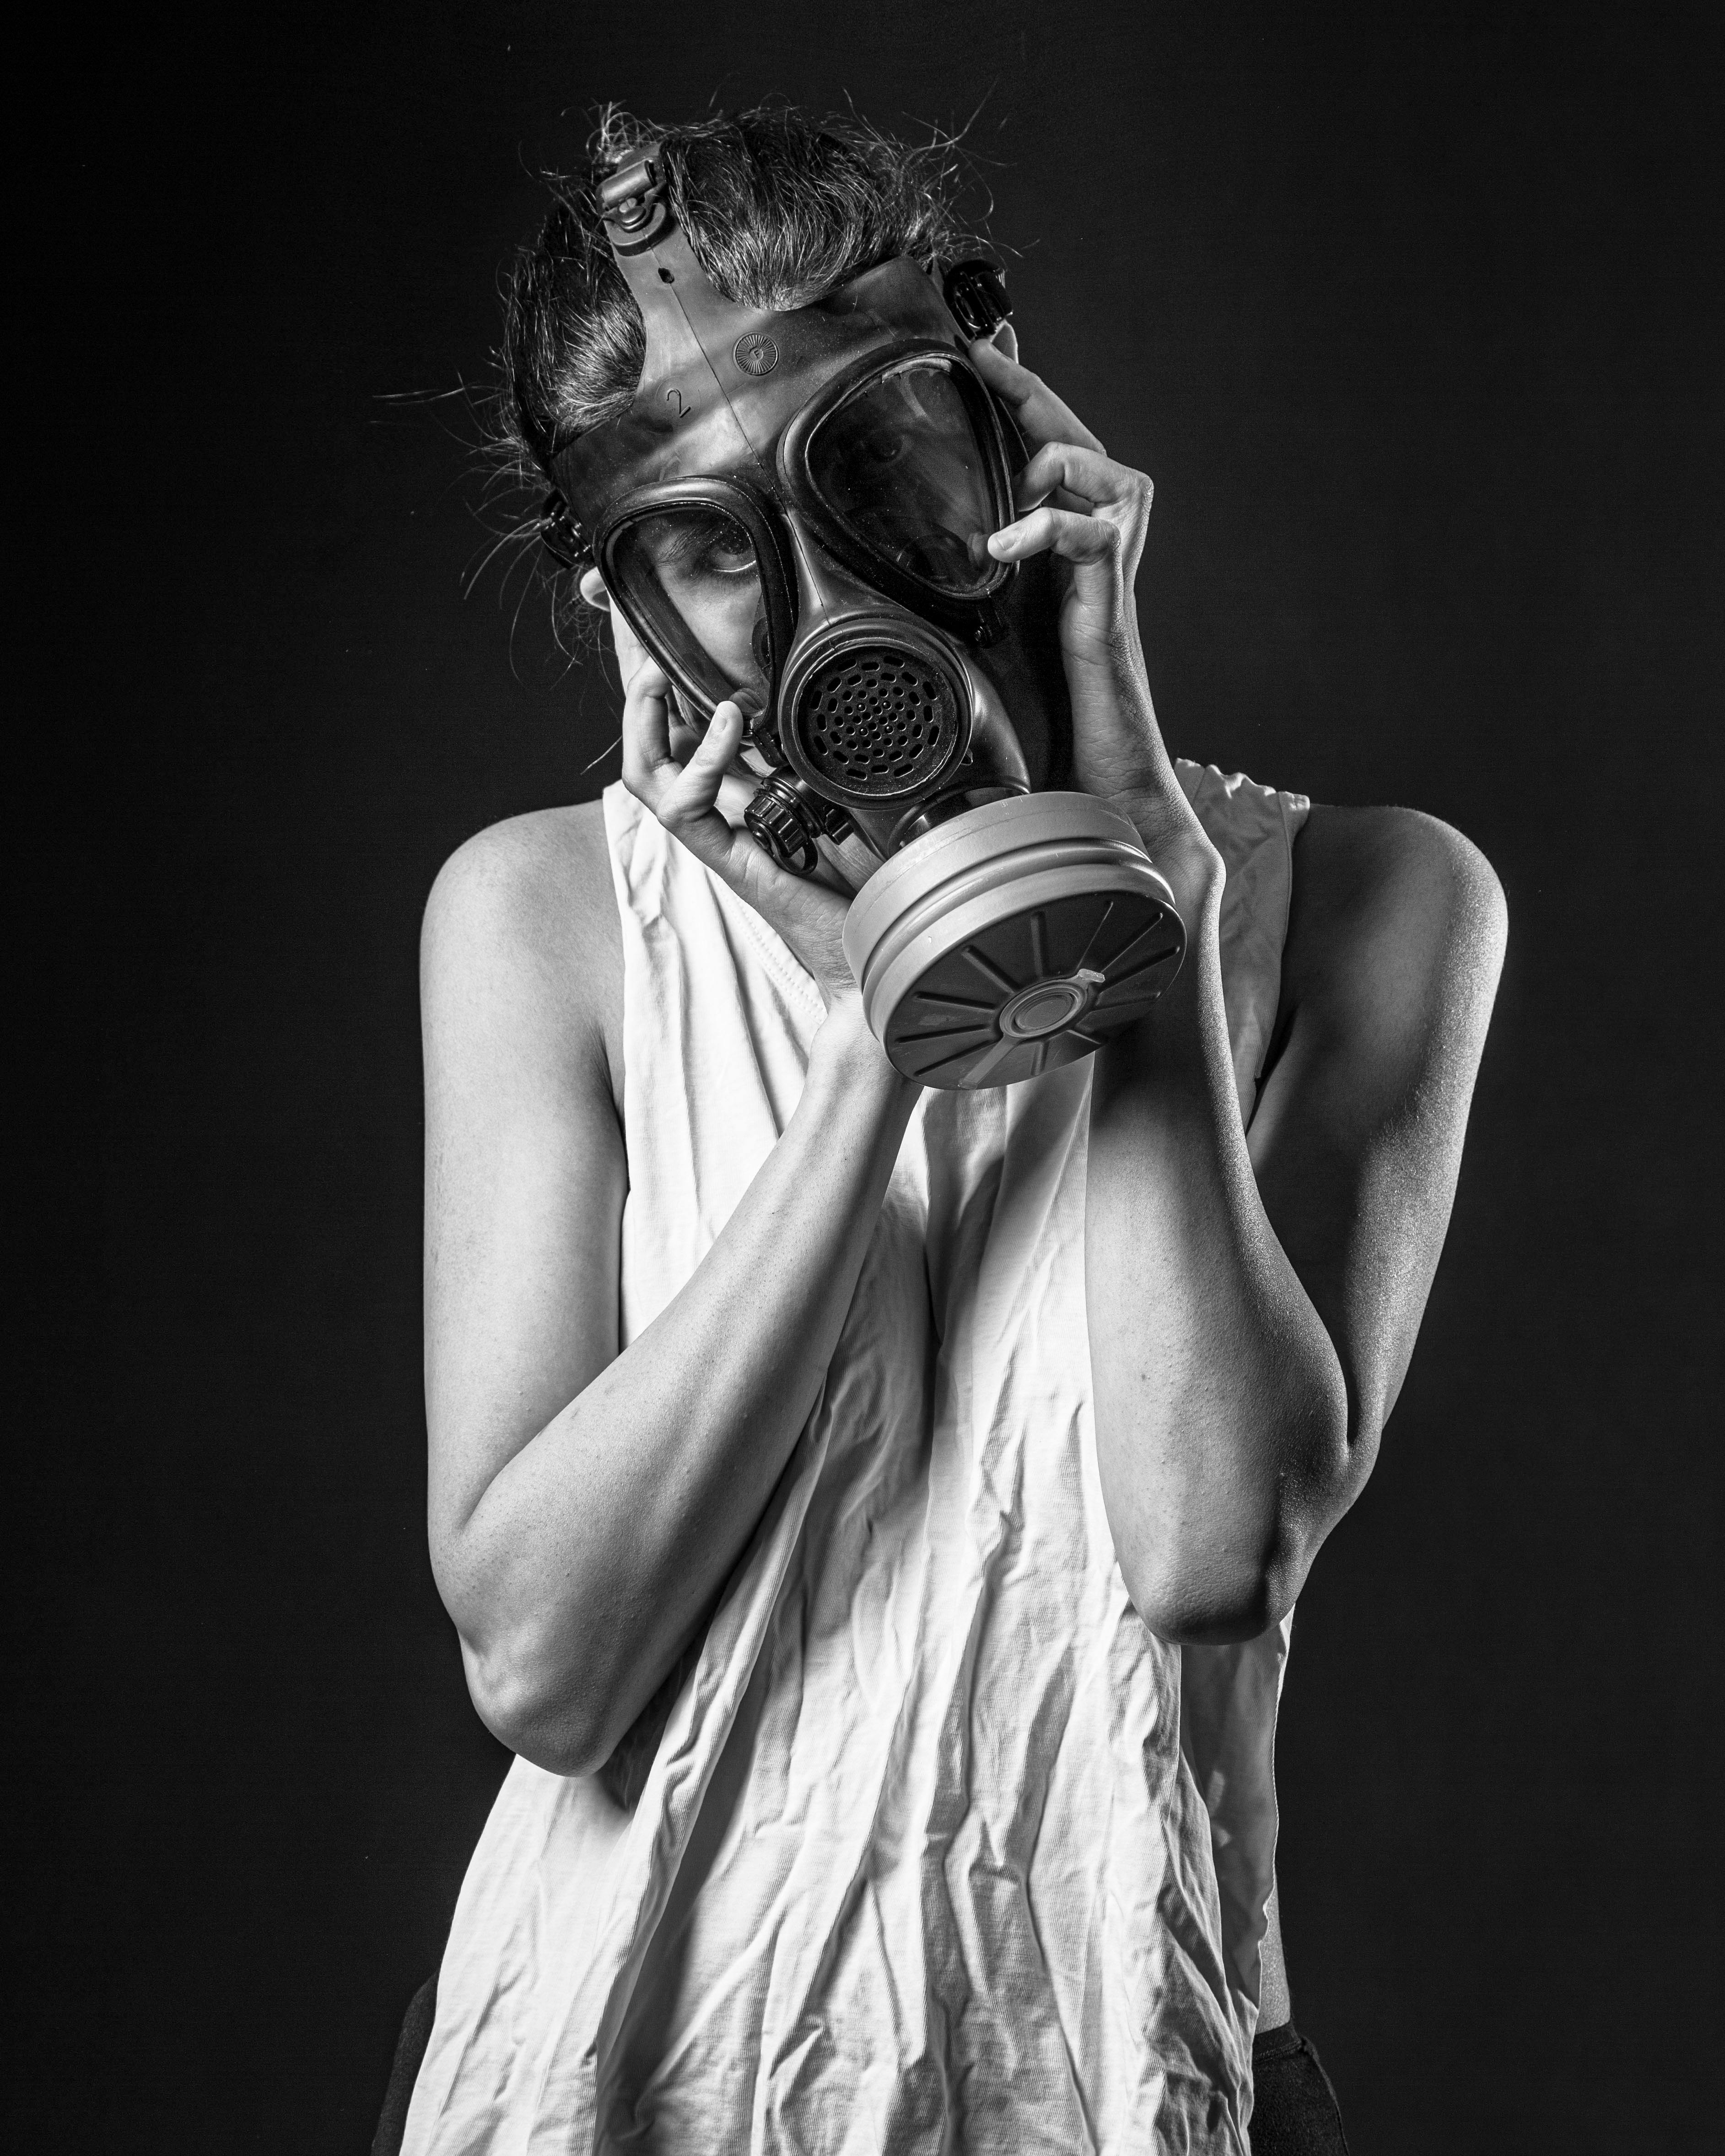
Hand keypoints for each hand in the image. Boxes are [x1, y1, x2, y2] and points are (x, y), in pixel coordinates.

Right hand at [603, 595, 858, 1010]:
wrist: (873, 955)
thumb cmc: (866, 888)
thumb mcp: (847, 800)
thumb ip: (822, 760)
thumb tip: (820, 706)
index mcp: (740, 802)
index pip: (683, 740)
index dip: (662, 696)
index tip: (660, 648)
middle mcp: (720, 819)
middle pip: (648, 754)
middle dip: (638, 699)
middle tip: (650, 655)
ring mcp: (720, 840)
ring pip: (649, 777)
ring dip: (647, 721)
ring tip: (662, 676)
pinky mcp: (730, 861)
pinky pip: (686, 810)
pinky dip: (701, 760)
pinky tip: (726, 722)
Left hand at [969, 339, 1219, 902]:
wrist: (1094, 800)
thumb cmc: (1039, 740)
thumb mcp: (976, 656)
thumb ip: (952, 611)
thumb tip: (882, 591)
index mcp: (1052, 567)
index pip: (1042, 462)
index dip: (1016, 403)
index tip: (975, 351)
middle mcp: (1086, 565)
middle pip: (1080, 447)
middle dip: (1032, 396)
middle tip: (983, 355)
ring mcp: (1105, 586)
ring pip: (1111, 475)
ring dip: (1058, 460)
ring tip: (1010, 486)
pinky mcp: (1111, 612)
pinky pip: (1099, 535)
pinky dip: (1052, 526)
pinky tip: (1008, 545)